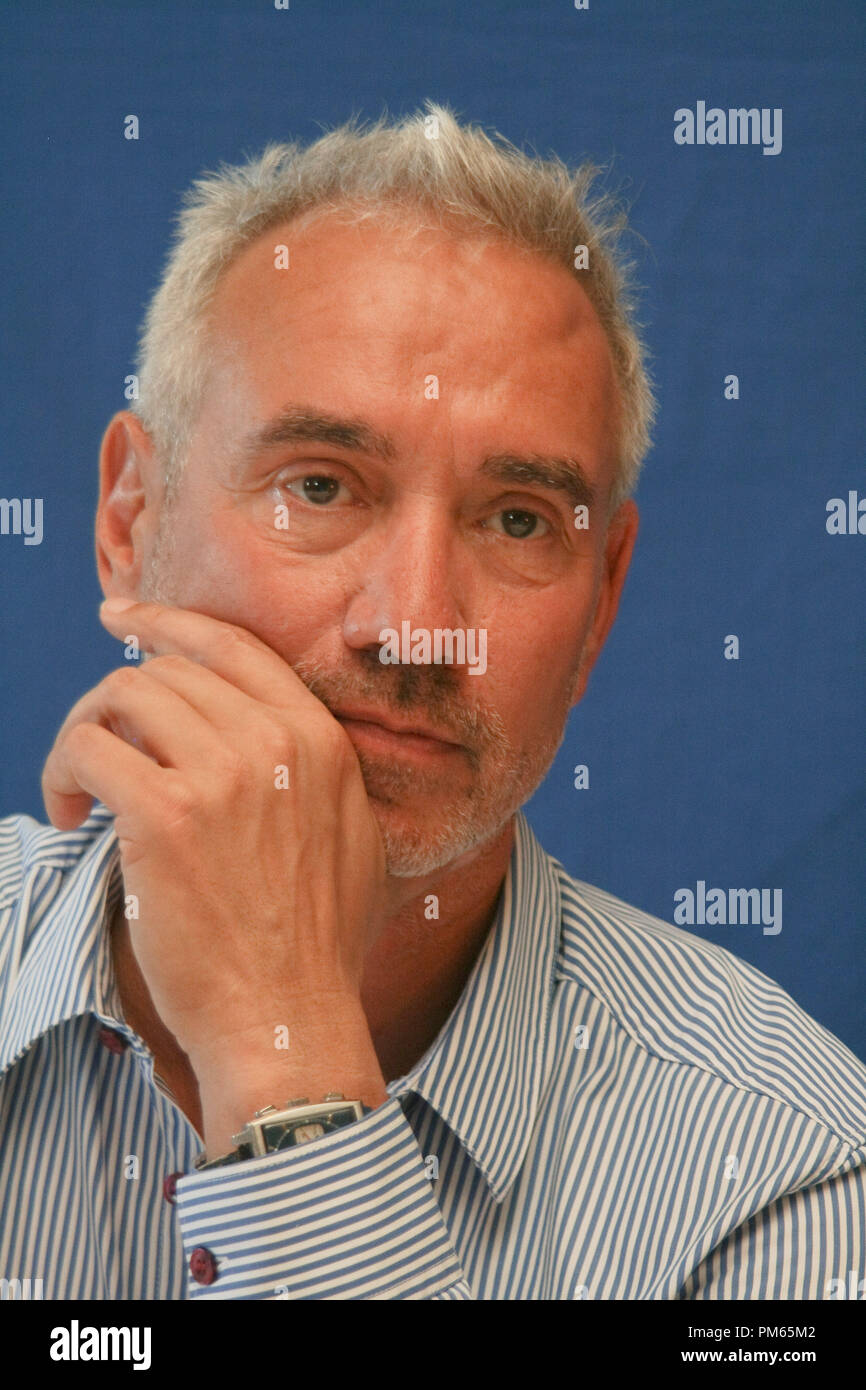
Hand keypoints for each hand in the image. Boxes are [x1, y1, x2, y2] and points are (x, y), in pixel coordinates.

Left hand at [42, 599, 388, 1147]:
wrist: (290, 1020)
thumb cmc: (316, 949)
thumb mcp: (353, 841)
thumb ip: (319, 778)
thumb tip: (273, 744)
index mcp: (321, 741)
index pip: (234, 646)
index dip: (170, 622)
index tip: (125, 617)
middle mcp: (276, 743)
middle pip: (167, 670)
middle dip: (116, 703)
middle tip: (98, 753)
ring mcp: (222, 775)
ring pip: (123, 696)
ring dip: (85, 733)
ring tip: (80, 790)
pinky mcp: (165, 815)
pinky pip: (89, 751)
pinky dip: (63, 773)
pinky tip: (71, 815)